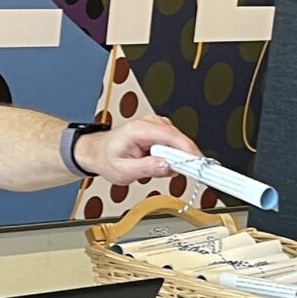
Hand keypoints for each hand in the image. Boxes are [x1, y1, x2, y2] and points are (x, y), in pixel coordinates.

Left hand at [77, 116, 199, 184]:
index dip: (187, 150)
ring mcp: (155, 125)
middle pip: (178, 138)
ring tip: (161, 170)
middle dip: (184, 157)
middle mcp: (148, 123)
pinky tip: (161, 164)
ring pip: (178, 141)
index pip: (170, 136)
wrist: (98, 152)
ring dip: (177, 158)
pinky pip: (173, 143)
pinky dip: (173, 155)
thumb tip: (167, 166)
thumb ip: (146, 168)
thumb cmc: (107, 158)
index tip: (197, 163)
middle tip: (186, 174)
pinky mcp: (159, 131)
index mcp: (138, 130)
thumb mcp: (123, 171)